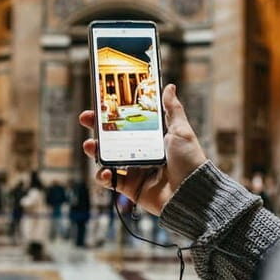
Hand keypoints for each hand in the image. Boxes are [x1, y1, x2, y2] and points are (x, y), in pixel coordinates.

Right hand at [79, 84, 206, 215]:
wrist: (192, 192)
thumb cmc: (190, 160)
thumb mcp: (181, 131)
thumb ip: (172, 110)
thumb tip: (169, 87)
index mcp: (151, 139)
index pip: (128, 123)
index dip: (113, 114)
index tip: (101, 103)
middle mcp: (140, 153)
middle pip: (113, 139)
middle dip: (97, 128)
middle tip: (87, 118)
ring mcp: (134, 170)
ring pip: (107, 158)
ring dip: (94, 150)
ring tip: (90, 145)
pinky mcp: (130, 187)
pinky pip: (110, 180)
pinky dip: (102, 175)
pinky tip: (104, 170)